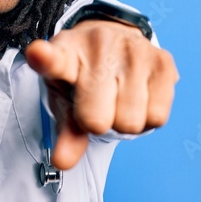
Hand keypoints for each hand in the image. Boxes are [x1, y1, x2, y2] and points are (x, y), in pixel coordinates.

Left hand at [24, 19, 178, 169]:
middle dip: (99, 123)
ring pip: (130, 122)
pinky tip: (140, 96)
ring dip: (125, 121)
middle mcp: (98, 45)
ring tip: (119, 98)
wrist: (115, 39)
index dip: (45, 58)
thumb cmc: (84, 77)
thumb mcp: (66, 100)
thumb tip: (63, 162)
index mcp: (64, 55)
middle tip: (99, 104)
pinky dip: (148, 118)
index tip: (38, 54)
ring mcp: (132, 49)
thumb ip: (65, 131)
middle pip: (97, 120)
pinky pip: (157, 117)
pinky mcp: (162, 59)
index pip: (52, 60)